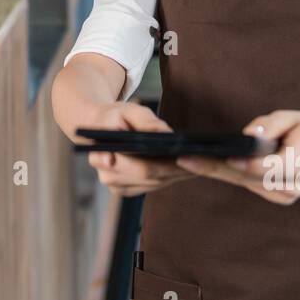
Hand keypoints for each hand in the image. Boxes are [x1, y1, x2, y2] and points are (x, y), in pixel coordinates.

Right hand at [78, 101, 196, 197]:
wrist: (98, 126)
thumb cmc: (115, 116)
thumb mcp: (130, 110)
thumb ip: (146, 121)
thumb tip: (167, 135)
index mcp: (103, 153)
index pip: (141, 167)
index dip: (165, 166)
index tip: (188, 159)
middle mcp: (106, 174)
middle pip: (150, 178)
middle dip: (177, 170)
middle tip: (202, 161)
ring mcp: (114, 185)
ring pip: (153, 184)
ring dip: (175, 176)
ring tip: (197, 164)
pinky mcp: (122, 190)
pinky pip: (150, 187)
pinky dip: (167, 178)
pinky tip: (182, 169)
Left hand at [175, 110, 299, 204]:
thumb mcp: (295, 117)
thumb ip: (272, 124)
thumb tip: (249, 134)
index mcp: (299, 164)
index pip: (265, 166)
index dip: (242, 163)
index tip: (221, 157)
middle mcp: (292, 185)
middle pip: (247, 177)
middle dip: (214, 168)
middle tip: (185, 159)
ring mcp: (286, 195)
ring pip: (246, 183)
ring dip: (219, 172)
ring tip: (190, 160)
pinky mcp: (281, 198)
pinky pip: (251, 185)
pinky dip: (232, 175)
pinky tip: (212, 165)